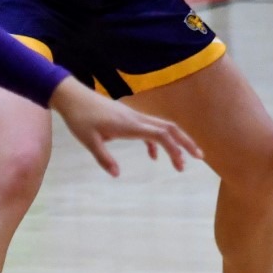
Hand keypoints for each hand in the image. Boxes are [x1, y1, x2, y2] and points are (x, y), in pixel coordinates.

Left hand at [49, 79, 202, 176]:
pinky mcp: (128, 118)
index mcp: (130, 125)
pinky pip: (149, 129)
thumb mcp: (88, 141)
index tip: (182, 164)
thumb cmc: (80, 118)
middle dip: (185, 142)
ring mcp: (134, 117)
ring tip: (183, 159)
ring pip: (162, 127)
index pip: (160, 135)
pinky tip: (153, 156)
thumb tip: (117, 175)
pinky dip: (156, 142)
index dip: (174, 149)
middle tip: (200, 157)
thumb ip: (104, 158)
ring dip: (175, 141)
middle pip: (169, 128)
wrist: (72, 97)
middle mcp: (136, 119)